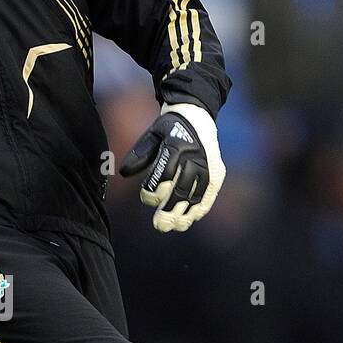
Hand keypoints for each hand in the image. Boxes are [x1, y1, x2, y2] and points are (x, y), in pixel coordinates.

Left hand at [118, 103, 225, 232]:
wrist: (197, 115)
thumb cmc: (168, 129)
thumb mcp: (152, 135)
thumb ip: (140, 154)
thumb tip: (124, 173)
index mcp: (177, 144)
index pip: (166, 173)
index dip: (155, 191)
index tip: (146, 199)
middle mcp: (196, 156)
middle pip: (182, 189)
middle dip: (170, 210)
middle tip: (159, 226)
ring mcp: (209, 165)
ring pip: (197, 195)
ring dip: (186, 214)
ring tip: (175, 227)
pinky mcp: (217, 172)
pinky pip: (210, 194)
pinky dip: (201, 208)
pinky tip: (191, 218)